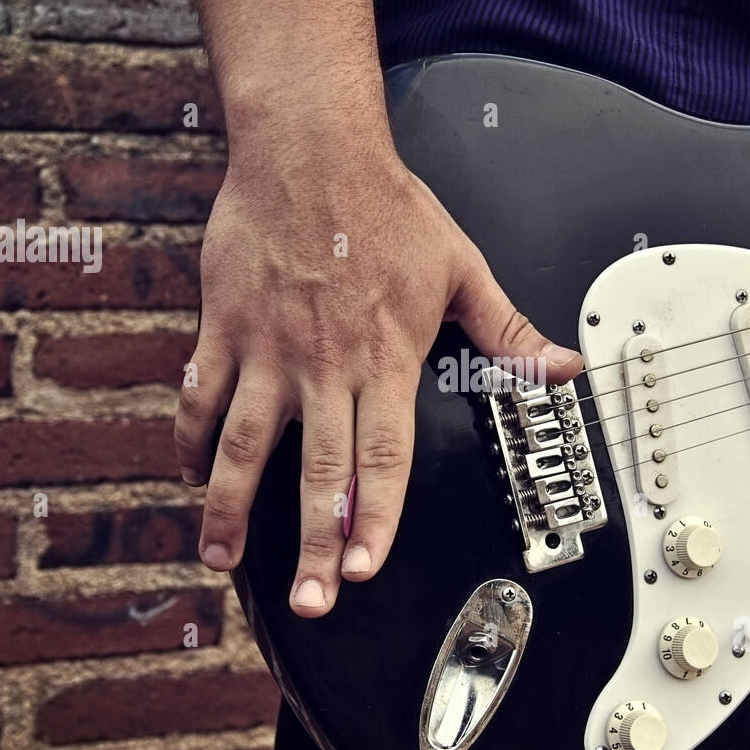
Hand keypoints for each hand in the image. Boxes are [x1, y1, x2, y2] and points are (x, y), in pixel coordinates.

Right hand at [174, 149, 582, 616]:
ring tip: (220, 559)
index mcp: (385, 358)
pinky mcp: (223, 327)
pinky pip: (199, 395)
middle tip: (308, 601)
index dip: (374, 519)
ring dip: (229, 509)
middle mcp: (324, 364)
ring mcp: (267, 348)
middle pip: (317, 471)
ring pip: (243, 445)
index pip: (382, 457)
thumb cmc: (387, 206)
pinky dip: (189, 441)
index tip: (362, 569)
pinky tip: (188, 478)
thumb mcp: (461, 266)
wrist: (311, 148)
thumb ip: (508, 328)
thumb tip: (561, 367)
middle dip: (311, 544)